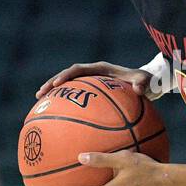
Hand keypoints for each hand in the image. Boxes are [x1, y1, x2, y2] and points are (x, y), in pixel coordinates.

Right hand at [35, 61, 154, 100]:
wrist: (146, 82)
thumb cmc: (145, 81)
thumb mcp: (146, 81)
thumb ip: (143, 83)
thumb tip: (140, 89)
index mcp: (100, 69)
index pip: (78, 70)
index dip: (66, 76)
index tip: (57, 84)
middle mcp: (92, 73)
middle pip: (67, 76)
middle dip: (52, 83)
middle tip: (40, 94)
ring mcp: (91, 82)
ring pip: (68, 86)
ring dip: (53, 92)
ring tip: (40, 103)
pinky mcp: (92, 92)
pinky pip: (75, 96)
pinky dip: (65, 104)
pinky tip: (58, 117)